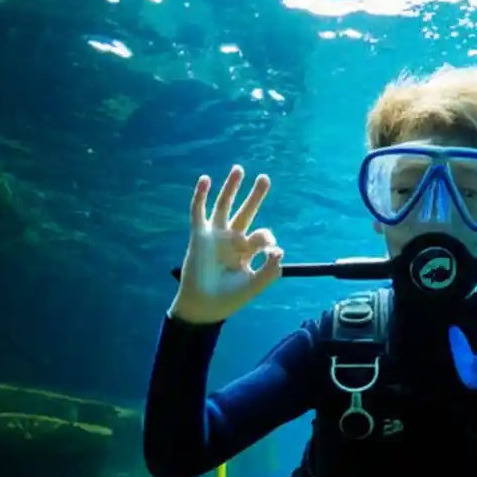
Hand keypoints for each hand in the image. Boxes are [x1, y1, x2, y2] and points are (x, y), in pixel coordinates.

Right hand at [169, 166, 282, 323]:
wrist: (204, 307)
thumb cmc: (229, 299)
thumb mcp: (255, 285)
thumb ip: (270, 271)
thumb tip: (278, 250)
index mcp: (247, 251)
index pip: (262, 234)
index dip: (268, 238)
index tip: (270, 251)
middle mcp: (232, 240)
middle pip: (246, 212)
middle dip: (255, 196)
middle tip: (265, 178)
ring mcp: (215, 236)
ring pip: (224, 206)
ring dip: (231, 187)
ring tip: (239, 169)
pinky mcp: (199, 236)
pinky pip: (198, 211)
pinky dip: (201, 195)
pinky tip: (205, 179)